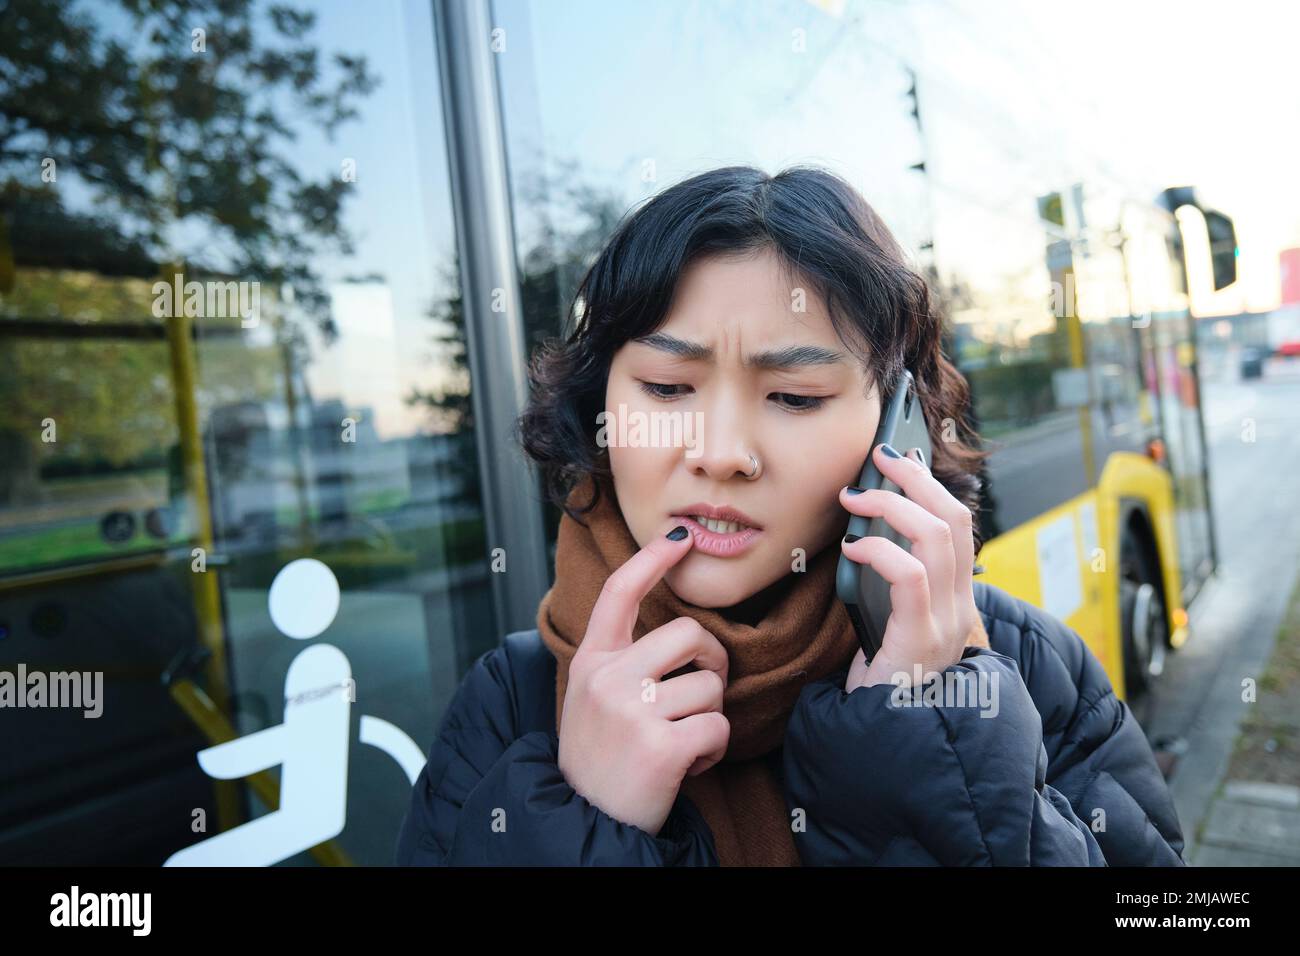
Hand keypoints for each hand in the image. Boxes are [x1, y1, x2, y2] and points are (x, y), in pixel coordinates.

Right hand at [556, 521, 730, 837]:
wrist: (584, 824)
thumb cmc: (600, 761)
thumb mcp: (592, 700)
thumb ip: (621, 663)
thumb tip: (679, 633)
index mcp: (591, 662)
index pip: (620, 593)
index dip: (652, 559)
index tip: (679, 538)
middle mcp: (607, 678)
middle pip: (690, 634)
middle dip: (712, 663)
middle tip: (701, 692)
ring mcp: (631, 710)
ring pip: (711, 686)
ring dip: (709, 718)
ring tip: (681, 742)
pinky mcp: (659, 746)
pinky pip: (718, 726)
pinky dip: (714, 750)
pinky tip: (688, 765)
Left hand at [838, 443, 980, 691]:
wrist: (885, 738)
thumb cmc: (878, 678)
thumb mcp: (888, 620)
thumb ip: (888, 582)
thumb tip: (864, 526)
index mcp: (955, 598)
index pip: (960, 526)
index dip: (931, 486)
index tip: (899, 458)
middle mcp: (960, 606)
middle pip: (955, 519)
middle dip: (915, 478)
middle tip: (878, 458)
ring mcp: (947, 622)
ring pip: (937, 537)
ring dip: (891, 505)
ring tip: (854, 497)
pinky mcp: (922, 638)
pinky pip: (910, 576)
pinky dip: (879, 550)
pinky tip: (852, 545)